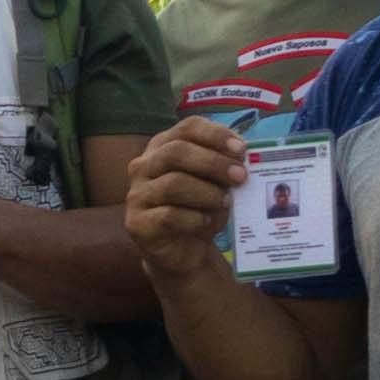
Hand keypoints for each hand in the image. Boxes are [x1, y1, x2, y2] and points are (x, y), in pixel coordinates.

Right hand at [123, 116, 247, 281]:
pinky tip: (208, 223)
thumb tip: (242, 158)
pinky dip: (196, 219)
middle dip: (214, 163)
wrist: (182, 251)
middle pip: (176, 152)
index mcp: (162, 147)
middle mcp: (143, 166)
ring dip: (208, 193)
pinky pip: (169, 216)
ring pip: (174, 184)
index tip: (242, 150)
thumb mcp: (214, 184)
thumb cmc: (198, 210)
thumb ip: (223, 167)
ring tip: (227, 203)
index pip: (187, 128)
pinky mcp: (137, 224)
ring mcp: (137, 195)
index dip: (216, 135)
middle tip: (240, 177)